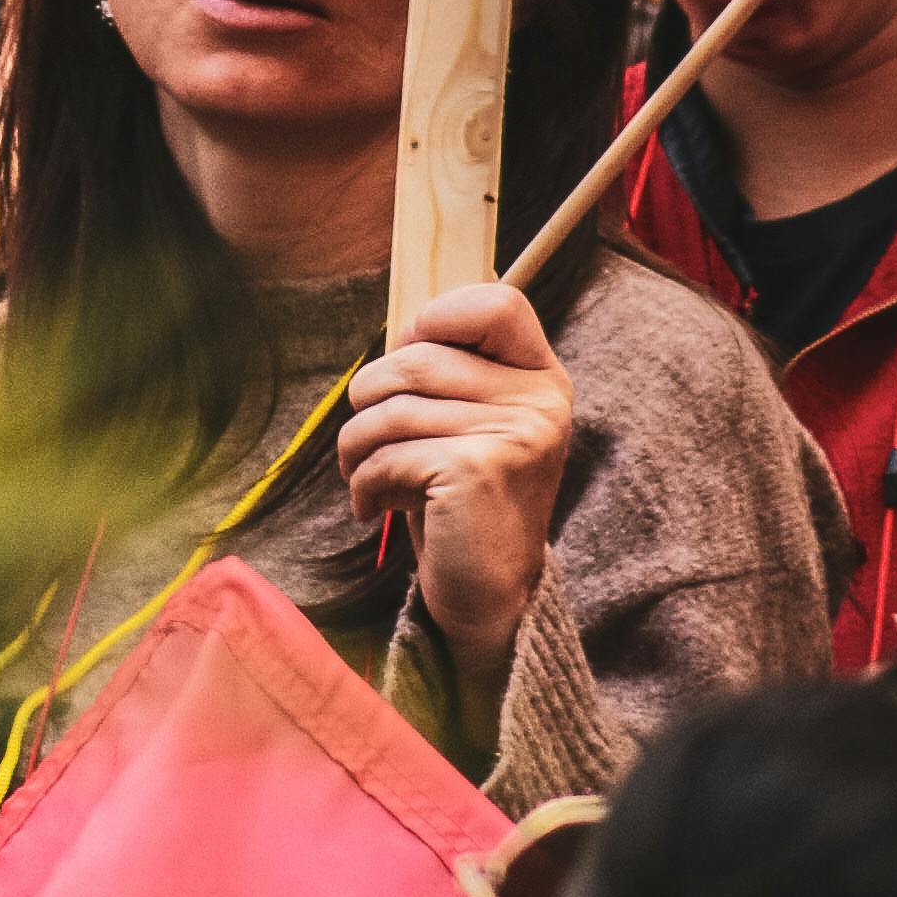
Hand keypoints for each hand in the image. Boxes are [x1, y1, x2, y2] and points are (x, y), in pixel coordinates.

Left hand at [340, 282, 571, 697]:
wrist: (487, 593)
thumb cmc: (458, 498)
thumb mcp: (463, 423)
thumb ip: (447, 372)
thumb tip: (403, 321)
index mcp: (540, 378)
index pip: (498, 303)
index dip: (439, 316)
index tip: (412, 355)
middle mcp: (539, 401)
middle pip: (415, 358)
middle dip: (367, 400)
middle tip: (366, 443)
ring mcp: (515, 435)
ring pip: (389, 408)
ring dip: (356, 448)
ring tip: (366, 476)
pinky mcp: (479, 469)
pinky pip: (387, 454)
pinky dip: (364, 484)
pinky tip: (373, 507)